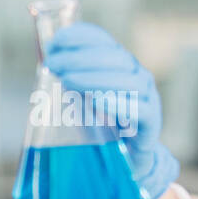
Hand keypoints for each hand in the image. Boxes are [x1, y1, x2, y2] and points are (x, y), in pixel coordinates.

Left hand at [44, 21, 178, 198]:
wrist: (125, 161)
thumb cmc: (99, 126)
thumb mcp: (80, 99)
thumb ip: (69, 80)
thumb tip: (47, 59)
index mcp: (120, 67)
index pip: (105, 43)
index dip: (83, 37)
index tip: (57, 41)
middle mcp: (137, 78)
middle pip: (116, 59)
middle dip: (81, 58)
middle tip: (53, 64)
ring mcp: (147, 100)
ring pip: (129, 82)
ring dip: (95, 78)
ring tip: (68, 80)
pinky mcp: (150, 127)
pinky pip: (141, 112)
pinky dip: (119, 105)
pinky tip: (96, 101)